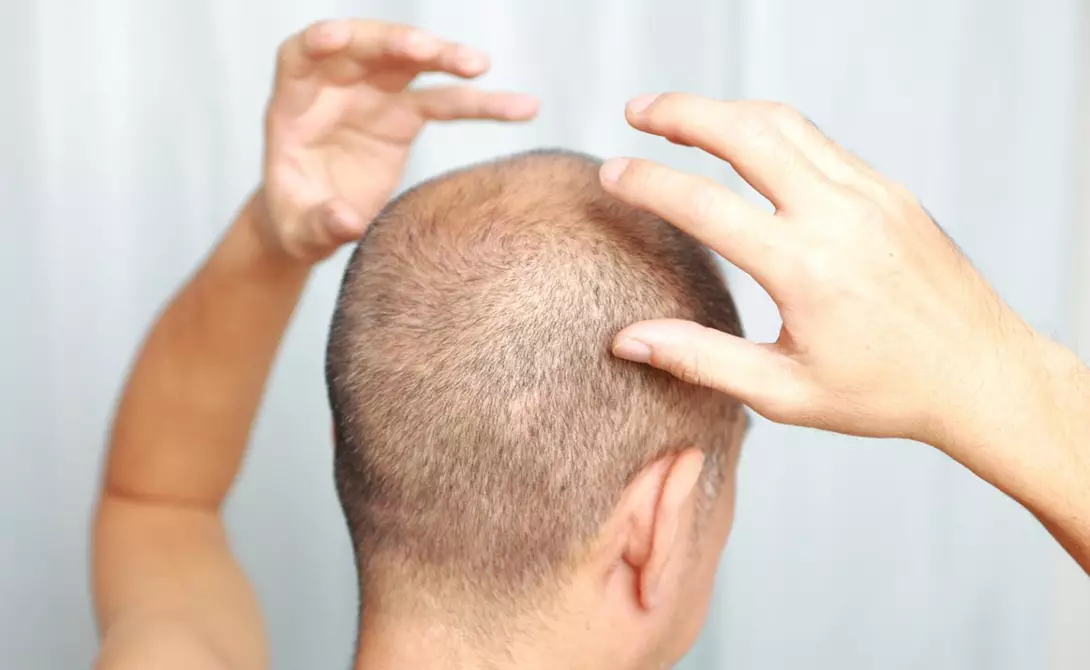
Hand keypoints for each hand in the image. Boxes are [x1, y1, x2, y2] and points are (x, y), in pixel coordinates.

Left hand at [256, 19, 538, 262]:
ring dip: (443, 57)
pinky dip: (483, 103)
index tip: (336, 38)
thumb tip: (347, 221)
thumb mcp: (301, 230)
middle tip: (428, 49)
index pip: (301, 56)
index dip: (317, 42)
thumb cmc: (296, 221)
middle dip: (395, 43)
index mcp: (293, 105)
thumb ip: (320, 223)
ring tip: (479, 65)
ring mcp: (372, 96)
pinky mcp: (404, 116)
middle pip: (364, 48)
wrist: (316, 225)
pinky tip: (522, 107)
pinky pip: (448, 102)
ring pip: (410, 63)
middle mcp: (335, 88)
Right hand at [599, 94, 1037, 449]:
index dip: (646, 183)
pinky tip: (745, 144)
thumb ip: (701, 360)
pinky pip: (818, 142)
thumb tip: (628, 340)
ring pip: (784, 123)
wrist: (980, 374)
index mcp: (805, 267)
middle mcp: (838, 215)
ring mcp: (869, 194)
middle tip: (636, 111)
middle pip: (745, 132)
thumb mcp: (784, 393)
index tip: (609, 173)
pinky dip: (769, 130)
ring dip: (725, 111)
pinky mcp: (887, 191)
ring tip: (680, 118)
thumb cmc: (884, 392)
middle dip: (682, 112)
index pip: (703, 205)